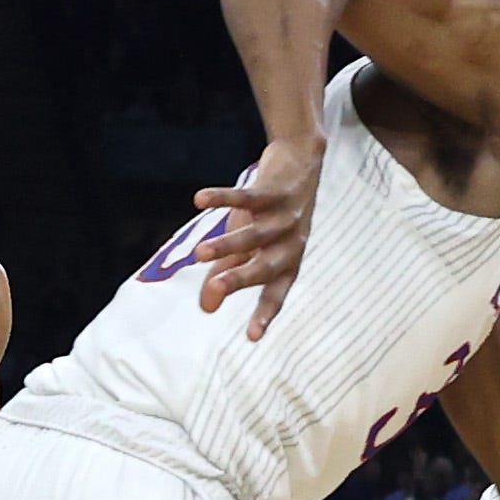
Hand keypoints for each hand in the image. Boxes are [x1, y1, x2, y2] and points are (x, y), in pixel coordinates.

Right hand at [191, 135, 323, 340]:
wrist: (300, 162)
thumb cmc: (270, 215)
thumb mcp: (251, 247)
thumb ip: (228, 274)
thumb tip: (206, 309)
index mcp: (287, 264)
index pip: (276, 294)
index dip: (265, 314)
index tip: (251, 338)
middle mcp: (291, 244)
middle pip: (266, 266)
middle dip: (240, 278)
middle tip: (214, 289)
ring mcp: (286, 217)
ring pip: (255, 235)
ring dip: (227, 244)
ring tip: (199, 252)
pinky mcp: (275, 191)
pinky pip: (247, 197)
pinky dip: (223, 198)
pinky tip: (199, 200)